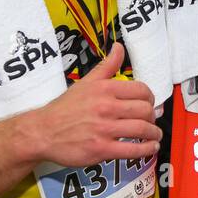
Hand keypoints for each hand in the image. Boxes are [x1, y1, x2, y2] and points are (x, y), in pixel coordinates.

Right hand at [24, 43, 160, 166]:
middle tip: (152, 121)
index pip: (141, 90)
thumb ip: (106, 66)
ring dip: (154, 134)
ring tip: (154, 136)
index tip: (149, 104)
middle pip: (145, 110)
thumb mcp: (85, 82)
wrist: (42, 131)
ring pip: (142, 129)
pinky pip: (132, 150)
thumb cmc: (64, 108)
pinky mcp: (101, 149)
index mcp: (104, 89)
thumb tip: (119, 47)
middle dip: (153, 117)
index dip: (150, 98)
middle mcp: (106, 107)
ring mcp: (104, 129)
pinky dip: (146, 149)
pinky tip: (149, 148)